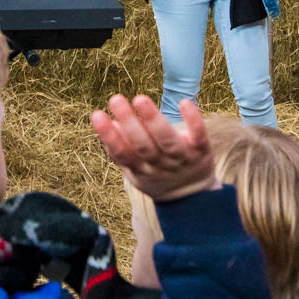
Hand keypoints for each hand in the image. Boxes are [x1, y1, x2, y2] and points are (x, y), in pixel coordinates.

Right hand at [91, 94, 216, 202]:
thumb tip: (108, 121)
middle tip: (115, 99)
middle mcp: (160, 166)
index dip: (109, 136)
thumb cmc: (158, 175)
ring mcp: (182, 160)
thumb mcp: (136, 169)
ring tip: (139, 99)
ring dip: (153, 119)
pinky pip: (199, 136)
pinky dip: (193, 121)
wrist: (193, 199)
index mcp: (140, 169)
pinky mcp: (202, 152)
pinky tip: (184, 103)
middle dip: (129, 123)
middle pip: (143, 146)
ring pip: (167, 141)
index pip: (122, 154)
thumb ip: (121, 149)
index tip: (97, 114)